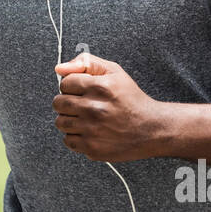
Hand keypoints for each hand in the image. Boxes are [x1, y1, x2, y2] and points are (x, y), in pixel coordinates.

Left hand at [52, 52, 166, 161]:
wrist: (152, 129)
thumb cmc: (131, 100)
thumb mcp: (114, 72)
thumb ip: (86, 63)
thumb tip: (59, 68)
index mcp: (100, 87)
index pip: (64, 83)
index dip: (72, 86)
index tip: (81, 90)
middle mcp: (94, 109)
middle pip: (58, 103)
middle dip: (67, 102)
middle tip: (82, 105)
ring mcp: (92, 130)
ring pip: (60, 122)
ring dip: (70, 120)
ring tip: (86, 119)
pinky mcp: (92, 148)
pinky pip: (68, 141)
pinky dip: (76, 137)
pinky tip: (90, 132)